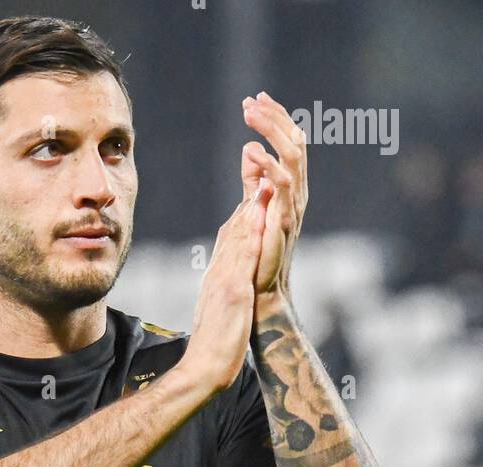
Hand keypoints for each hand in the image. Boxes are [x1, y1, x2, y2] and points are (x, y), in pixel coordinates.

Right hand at [179, 188, 268, 397]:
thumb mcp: (223, 312)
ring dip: (250, 202)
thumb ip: (226, 292)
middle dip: (247, 195)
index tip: (254, 185)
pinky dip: (251, 231)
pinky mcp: (232, 292)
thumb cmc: (215, 348)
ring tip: (262, 172)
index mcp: (219, 278)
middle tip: (257, 160)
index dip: (244, 210)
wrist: (203, 371)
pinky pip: (243, 256)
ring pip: (238, 234)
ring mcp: (224, 280)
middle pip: (234, 228)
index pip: (232, 238)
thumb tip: (232, 282)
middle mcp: (219, 273)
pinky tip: (259, 212)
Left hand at [241, 91, 307, 298]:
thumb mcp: (254, 204)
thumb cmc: (259, 250)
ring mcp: (293, 204)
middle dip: (273, 117)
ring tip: (250, 115)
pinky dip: (268, 164)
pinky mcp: (284, 219)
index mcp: (292, 185)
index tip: (255, 99)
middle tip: (250, 102)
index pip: (290, 141)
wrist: (263, 286)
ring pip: (293, 155)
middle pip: (295, 141)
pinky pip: (282, 184)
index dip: (275, 117)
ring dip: (271, 131)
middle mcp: (298, 190)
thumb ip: (254, 179)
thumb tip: (250, 152)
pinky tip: (251, 151)